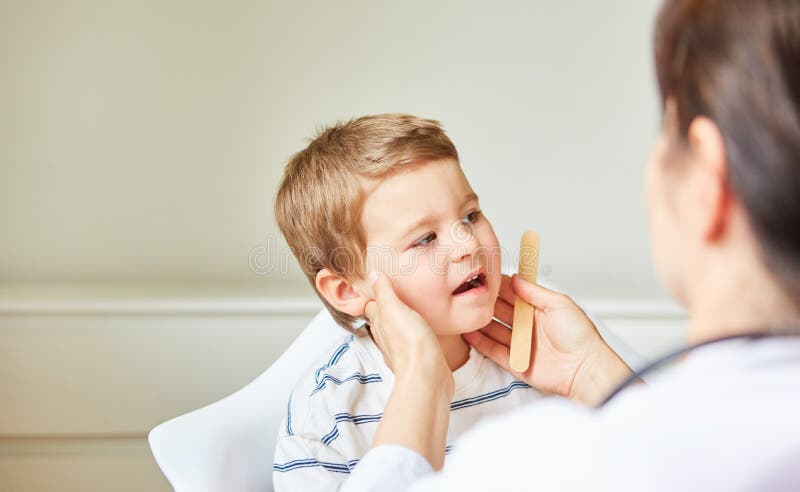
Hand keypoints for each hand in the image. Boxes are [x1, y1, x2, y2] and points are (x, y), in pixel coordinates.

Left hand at [363, 272, 452, 391]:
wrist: (427, 376)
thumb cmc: (411, 343)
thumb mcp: (395, 309)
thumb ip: (384, 292)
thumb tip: (373, 274)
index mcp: (380, 322)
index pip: (371, 306)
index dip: (374, 294)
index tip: (379, 284)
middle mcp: (387, 337)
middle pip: (382, 319)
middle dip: (386, 307)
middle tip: (394, 294)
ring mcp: (400, 349)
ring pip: (396, 331)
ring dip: (400, 321)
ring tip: (408, 310)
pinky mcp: (416, 358)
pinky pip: (411, 342)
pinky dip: (413, 334)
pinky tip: (422, 331)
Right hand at [463, 274, 631, 405]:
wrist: (584, 369)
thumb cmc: (579, 336)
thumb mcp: (559, 304)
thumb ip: (535, 292)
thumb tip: (515, 278)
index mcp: (538, 309)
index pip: (512, 294)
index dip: (498, 286)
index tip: (482, 278)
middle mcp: (526, 325)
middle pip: (500, 311)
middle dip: (485, 303)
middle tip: (468, 294)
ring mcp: (520, 344)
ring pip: (494, 330)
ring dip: (480, 322)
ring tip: (464, 313)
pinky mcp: (515, 363)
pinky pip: (493, 351)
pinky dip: (481, 343)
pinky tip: (469, 334)